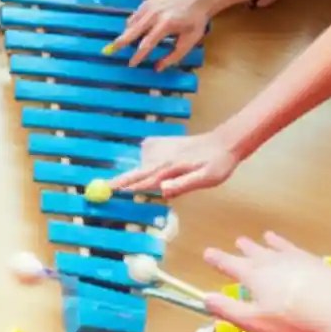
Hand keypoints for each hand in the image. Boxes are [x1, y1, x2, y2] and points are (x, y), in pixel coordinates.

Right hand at [108, 0, 215, 69]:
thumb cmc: (195, 21)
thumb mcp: (189, 41)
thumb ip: (174, 56)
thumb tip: (158, 68)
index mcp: (166, 24)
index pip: (147, 43)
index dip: (138, 55)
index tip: (132, 64)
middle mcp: (155, 14)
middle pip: (133, 30)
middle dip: (121, 42)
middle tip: (109, 51)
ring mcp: (150, 6)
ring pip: (131, 23)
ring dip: (127, 34)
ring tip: (125, 44)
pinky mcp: (147, 2)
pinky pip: (134, 16)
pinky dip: (132, 25)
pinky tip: (135, 31)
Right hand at [109, 130, 238, 197]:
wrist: (225, 141)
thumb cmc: (218, 164)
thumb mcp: (207, 178)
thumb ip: (183, 184)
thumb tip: (162, 189)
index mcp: (169, 167)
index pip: (142, 180)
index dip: (125, 186)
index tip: (108, 190)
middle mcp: (161, 155)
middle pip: (136, 172)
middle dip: (122, 180)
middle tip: (105, 187)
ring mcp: (160, 147)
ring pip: (142, 164)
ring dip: (142, 173)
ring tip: (162, 179)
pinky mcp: (161, 142)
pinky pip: (145, 154)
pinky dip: (147, 161)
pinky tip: (161, 165)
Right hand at [203, 232, 330, 331]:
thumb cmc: (297, 319)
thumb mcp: (255, 321)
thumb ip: (229, 310)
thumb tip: (207, 299)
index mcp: (255, 277)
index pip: (231, 265)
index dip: (219, 260)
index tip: (208, 253)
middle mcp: (275, 264)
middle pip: (256, 253)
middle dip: (245, 249)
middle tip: (238, 241)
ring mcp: (299, 262)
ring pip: (279, 249)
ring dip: (270, 244)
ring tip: (266, 236)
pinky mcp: (320, 265)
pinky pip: (302, 252)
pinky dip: (296, 249)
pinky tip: (298, 251)